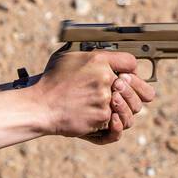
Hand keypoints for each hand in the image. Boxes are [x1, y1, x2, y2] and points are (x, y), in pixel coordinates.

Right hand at [32, 49, 155, 143]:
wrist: (40, 107)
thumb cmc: (51, 82)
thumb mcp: (67, 56)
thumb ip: (89, 54)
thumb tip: (104, 55)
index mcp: (98, 59)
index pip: (131, 61)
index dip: (132, 70)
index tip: (129, 76)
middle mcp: (105, 78)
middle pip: (136, 85)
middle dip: (135, 90)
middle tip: (125, 94)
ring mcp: (105, 99)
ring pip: (132, 106)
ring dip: (127, 108)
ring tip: (116, 108)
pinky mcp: (102, 117)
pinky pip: (118, 122)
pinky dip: (114, 124)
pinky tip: (110, 119)